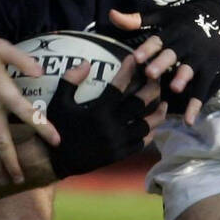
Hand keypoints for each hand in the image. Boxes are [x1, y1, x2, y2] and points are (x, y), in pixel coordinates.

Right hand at [0, 34, 59, 186]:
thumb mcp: (1, 48)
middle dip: (11, 163)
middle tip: (20, 180)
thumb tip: (41, 72)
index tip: (57, 142)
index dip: (43, 128)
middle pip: (2, 142)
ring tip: (3, 181)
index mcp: (2, 93)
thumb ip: (23, 61)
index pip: (28, 114)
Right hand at [45, 57, 165, 178]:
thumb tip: (86, 62)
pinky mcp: (119, 155)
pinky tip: (153, 126)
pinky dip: (150, 134)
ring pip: (146, 125)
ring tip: (164, 104)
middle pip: (139, 105)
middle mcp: (111, 126)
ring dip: (157, 114)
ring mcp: (117, 142)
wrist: (54, 161)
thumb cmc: (57, 128)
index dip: (128, 71)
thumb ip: (71, 80)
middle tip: (158, 80)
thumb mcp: (58, 102)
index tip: (135, 59)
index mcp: (98, 112)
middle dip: (152, 90)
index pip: (118, 86)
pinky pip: (141, 143)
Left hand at [109, 0, 219, 125]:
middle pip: (173, 54)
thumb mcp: (163, 16)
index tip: (136, 58)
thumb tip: (112, 15)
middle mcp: (185, 45)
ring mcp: (198, 58)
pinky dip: (196, 104)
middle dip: (162, 63)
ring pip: (189, 69)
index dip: (148, 49)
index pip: (159, 40)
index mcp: (172, 32)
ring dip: (182, 78)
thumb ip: (137, 20)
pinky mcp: (209, 70)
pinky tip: (188, 120)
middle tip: (150, 74)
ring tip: (174, 89)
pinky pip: (202, 88)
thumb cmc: (185, 20)